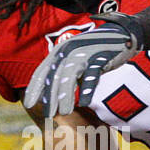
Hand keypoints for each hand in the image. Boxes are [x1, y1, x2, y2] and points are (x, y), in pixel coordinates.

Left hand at [23, 13, 142, 117]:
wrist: (121, 34)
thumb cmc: (96, 50)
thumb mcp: (75, 59)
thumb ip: (64, 72)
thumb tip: (52, 94)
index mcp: (59, 51)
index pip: (42, 72)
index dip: (35, 88)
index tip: (27, 103)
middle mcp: (67, 51)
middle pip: (54, 77)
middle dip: (50, 97)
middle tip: (47, 115)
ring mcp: (83, 53)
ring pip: (70, 77)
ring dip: (66, 96)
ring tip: (65, 112)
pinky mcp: (99, 57)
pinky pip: (91, 75)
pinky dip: (88, 89)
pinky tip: (86, 102)